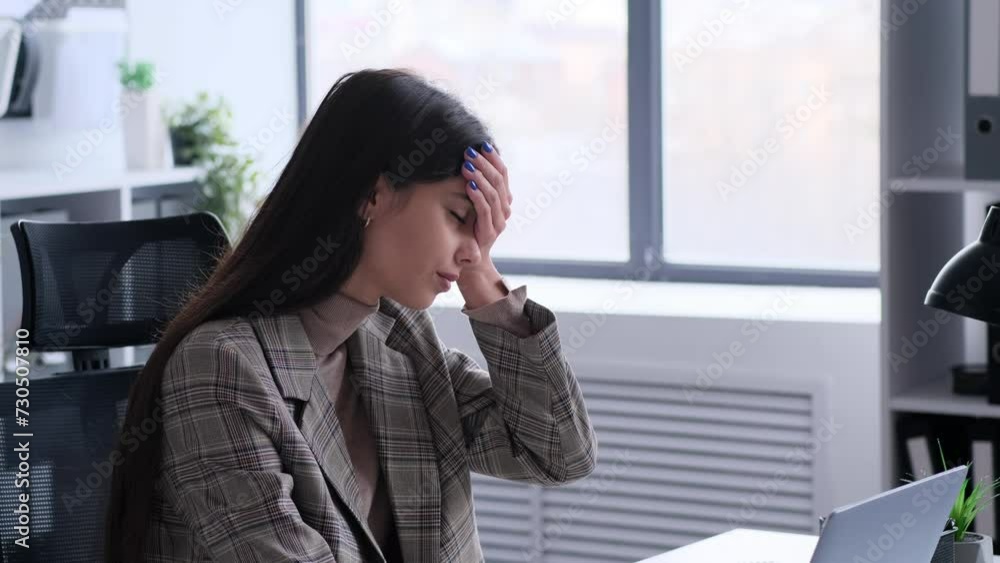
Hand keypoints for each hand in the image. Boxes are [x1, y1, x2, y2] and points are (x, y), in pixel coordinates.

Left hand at [460, 141, 511, 271]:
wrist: (470, 261)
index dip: (494, 159)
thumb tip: (466, 161)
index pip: (503, 174)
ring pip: (493, 193)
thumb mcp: (471, 204)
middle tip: (470, 152)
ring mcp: (499, 221)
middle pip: (499, 181)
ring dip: (479, 177)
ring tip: (466, 165)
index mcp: (503, 200)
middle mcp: (505, 209)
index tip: (482, 144)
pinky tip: (468, 185)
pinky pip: (485, 209)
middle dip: (484, 164)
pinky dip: (477, 195)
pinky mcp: (490, 232)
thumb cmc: (467, 230)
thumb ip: (474, 187)